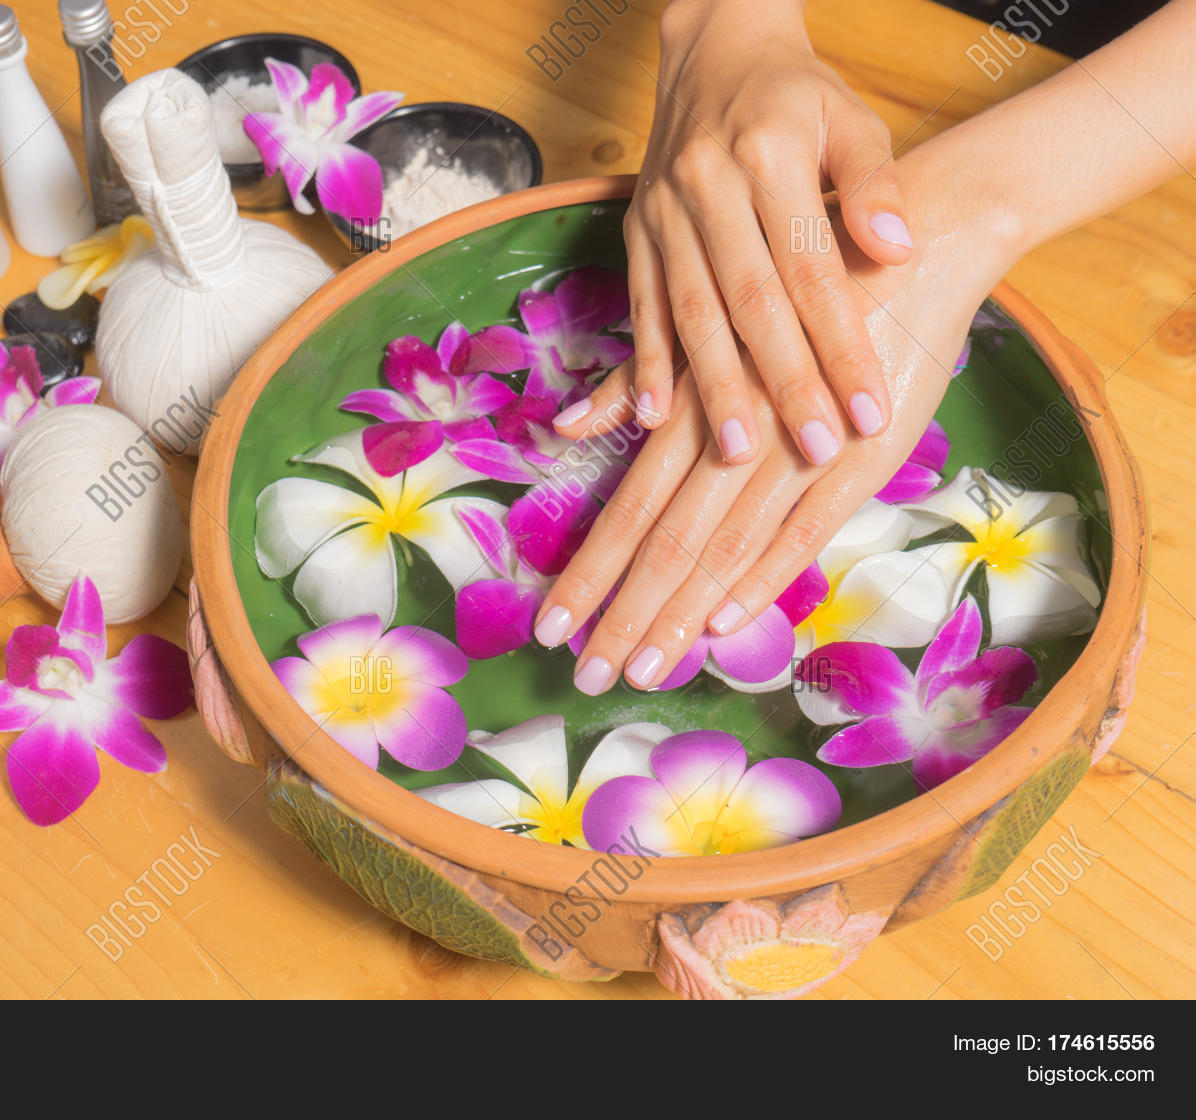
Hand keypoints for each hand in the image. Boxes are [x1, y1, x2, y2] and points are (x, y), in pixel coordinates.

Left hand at [534, 142, 1009, 692]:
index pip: (625, 511)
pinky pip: (802, 531)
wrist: (911, 242)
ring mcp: (795, 451)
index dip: (587, 574)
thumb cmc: (792, 290)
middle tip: (582, 676)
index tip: (550, 628)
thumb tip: (565, 424)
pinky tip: (725, 624)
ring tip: (640, 673)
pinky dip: (761, 577)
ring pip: (721, 548)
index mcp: (690, 411)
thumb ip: (637, 387)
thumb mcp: (706, 333)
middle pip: (661, 543)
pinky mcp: (860, 458)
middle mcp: (730, 436)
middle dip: (619, 616)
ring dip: (678, 616)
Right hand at [623, 0, 913, 464]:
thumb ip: (875, 185)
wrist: (713, 49)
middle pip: (751, 302)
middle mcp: (708, 185)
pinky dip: (646, 362)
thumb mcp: (851, 118)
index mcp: (770, 155)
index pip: (813, 270)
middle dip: (785, 382)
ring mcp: (664, 212)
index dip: (841, 344)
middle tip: (816, 448)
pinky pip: (640, 304)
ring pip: (692, 312)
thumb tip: (898, 251)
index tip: (868, 410)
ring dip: (714, 387)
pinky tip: (654, 416)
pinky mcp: (635, 231)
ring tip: (739, 450)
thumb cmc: (795, 95)